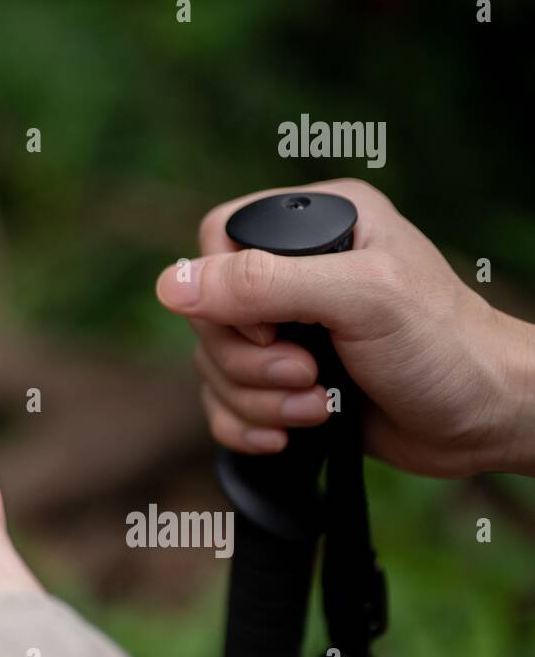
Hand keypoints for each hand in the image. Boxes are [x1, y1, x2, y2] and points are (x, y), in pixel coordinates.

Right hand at [156, 178, 534, 477]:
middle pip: (207, 312)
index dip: (225, 292)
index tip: (275, 329)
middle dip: (249, 361)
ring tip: (316, 407)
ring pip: (210, 364)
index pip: (216, 239)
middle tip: (309, 373)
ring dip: (256, 400)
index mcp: (314, 222)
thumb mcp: (360, 297)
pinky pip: (220, 403)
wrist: (487, 419)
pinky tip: (291, 435)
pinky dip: (245, 426)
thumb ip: (263, 284)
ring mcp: (286, 328)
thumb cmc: (445, 346)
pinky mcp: (282, 382)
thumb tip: (170, 286)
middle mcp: (294, 269)